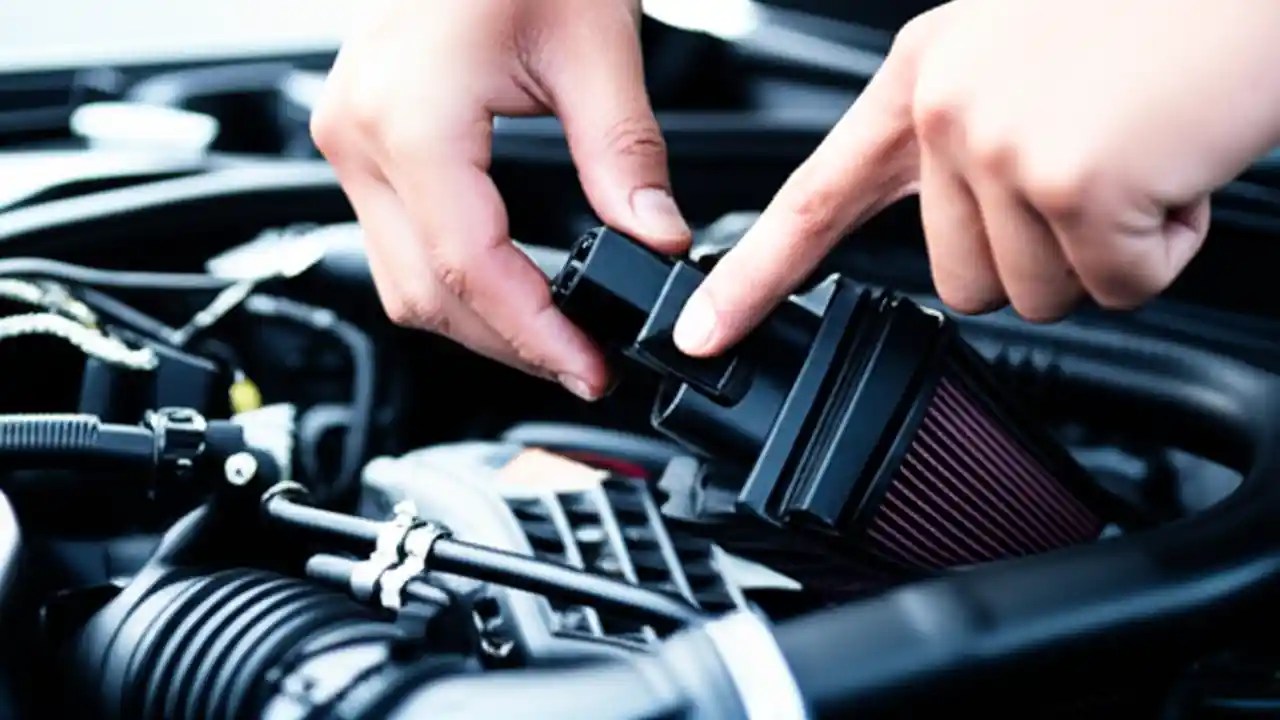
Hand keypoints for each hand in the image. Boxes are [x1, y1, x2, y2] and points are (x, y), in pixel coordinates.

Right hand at [311, 0, 690, 399]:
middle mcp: (359, 137)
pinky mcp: (362, 136)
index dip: (535, 336)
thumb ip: (625, 158)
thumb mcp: (594, 45)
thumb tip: (657, 242)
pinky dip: (456, 280)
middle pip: (427, 295)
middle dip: (510, 345)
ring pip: (402, 281)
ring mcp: (349, 138)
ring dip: (479, 322)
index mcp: (409, 118)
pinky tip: (512, 288)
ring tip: (557, 337)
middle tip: (586, 366)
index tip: (590, 370)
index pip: (470, 270)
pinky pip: (398, 241)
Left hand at [674, 0, 1279, 356]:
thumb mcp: (1023, 60)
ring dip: (1107, 250)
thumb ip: (965, 147)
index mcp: (922, 76)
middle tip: (1100, 168)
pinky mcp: (1073, 181)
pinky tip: (1178, 164)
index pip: (813, 198)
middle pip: (960, 280)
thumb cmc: (1158, 10)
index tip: (700, 333)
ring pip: (1038, 295)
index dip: (753, 278)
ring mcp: (1002, 145)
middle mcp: (945, 109)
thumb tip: (963, 242)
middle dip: (1039, 254)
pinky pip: (1119, 286)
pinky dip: (1165, 246)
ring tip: (1142, 152)